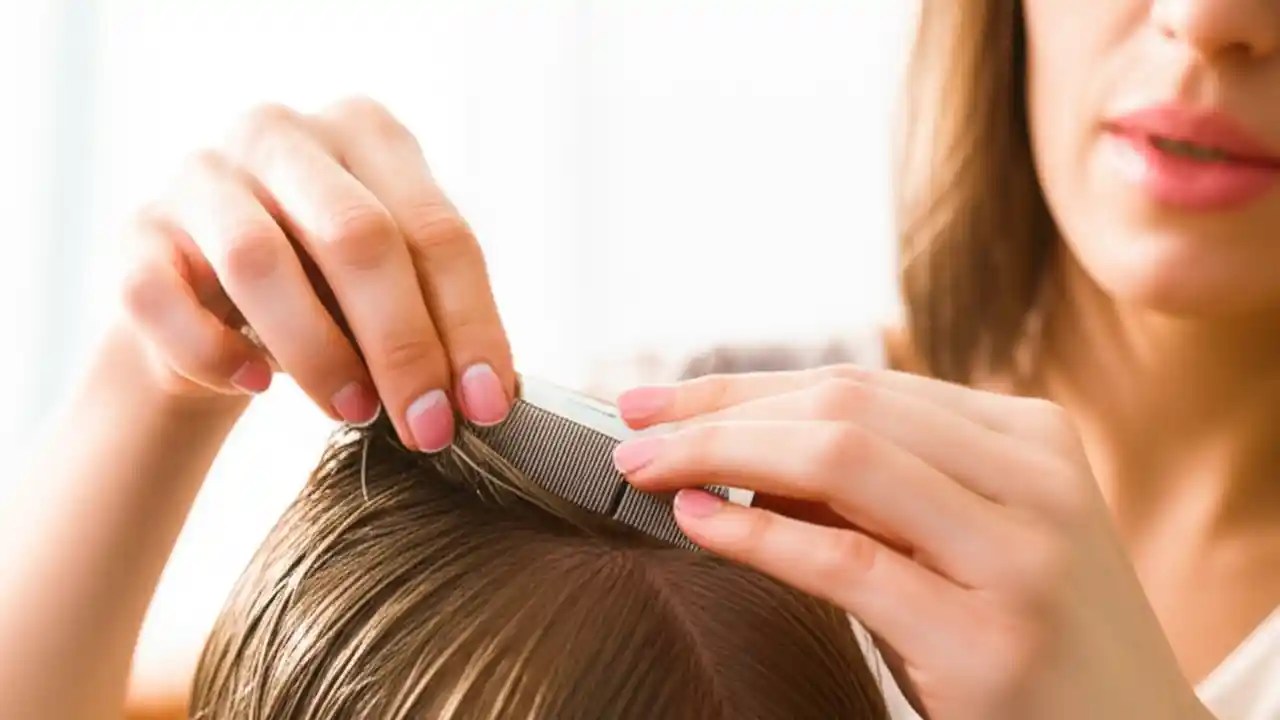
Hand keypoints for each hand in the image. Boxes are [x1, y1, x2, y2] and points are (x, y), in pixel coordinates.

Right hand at [118, 97, 513, 450]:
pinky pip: (164, 295)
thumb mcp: (392, 288)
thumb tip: (488, 395)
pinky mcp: (138, 230)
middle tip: (427, 427)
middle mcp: (284, 134)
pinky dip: (213, 351)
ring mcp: (202, 173)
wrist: (211, 302)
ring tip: (355, 412)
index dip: (469, 324)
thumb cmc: (326, 290)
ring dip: (318, 352)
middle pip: (356, 237)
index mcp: (369, 133)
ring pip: (258, 260)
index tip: (486, 406)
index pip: (437, 230)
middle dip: (402, 345)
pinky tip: (256, 386)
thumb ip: (437, 319)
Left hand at [613, 366, 1205, 719]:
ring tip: (644, 468)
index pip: (859, 384)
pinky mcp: (990, 640)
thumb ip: (877, 488)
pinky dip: (758, 533)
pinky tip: (698, 523)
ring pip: (842, 458)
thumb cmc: (1031, 641)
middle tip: (628, 427)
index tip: (658, 397)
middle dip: (718, 410)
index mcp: (1030, 436)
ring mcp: (1021, 556)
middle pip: (843, 405)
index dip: (743, 384)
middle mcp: (1035, 478)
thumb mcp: (967, 539)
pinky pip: (847, 562)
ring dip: (721, 452)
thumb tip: (740, 447)